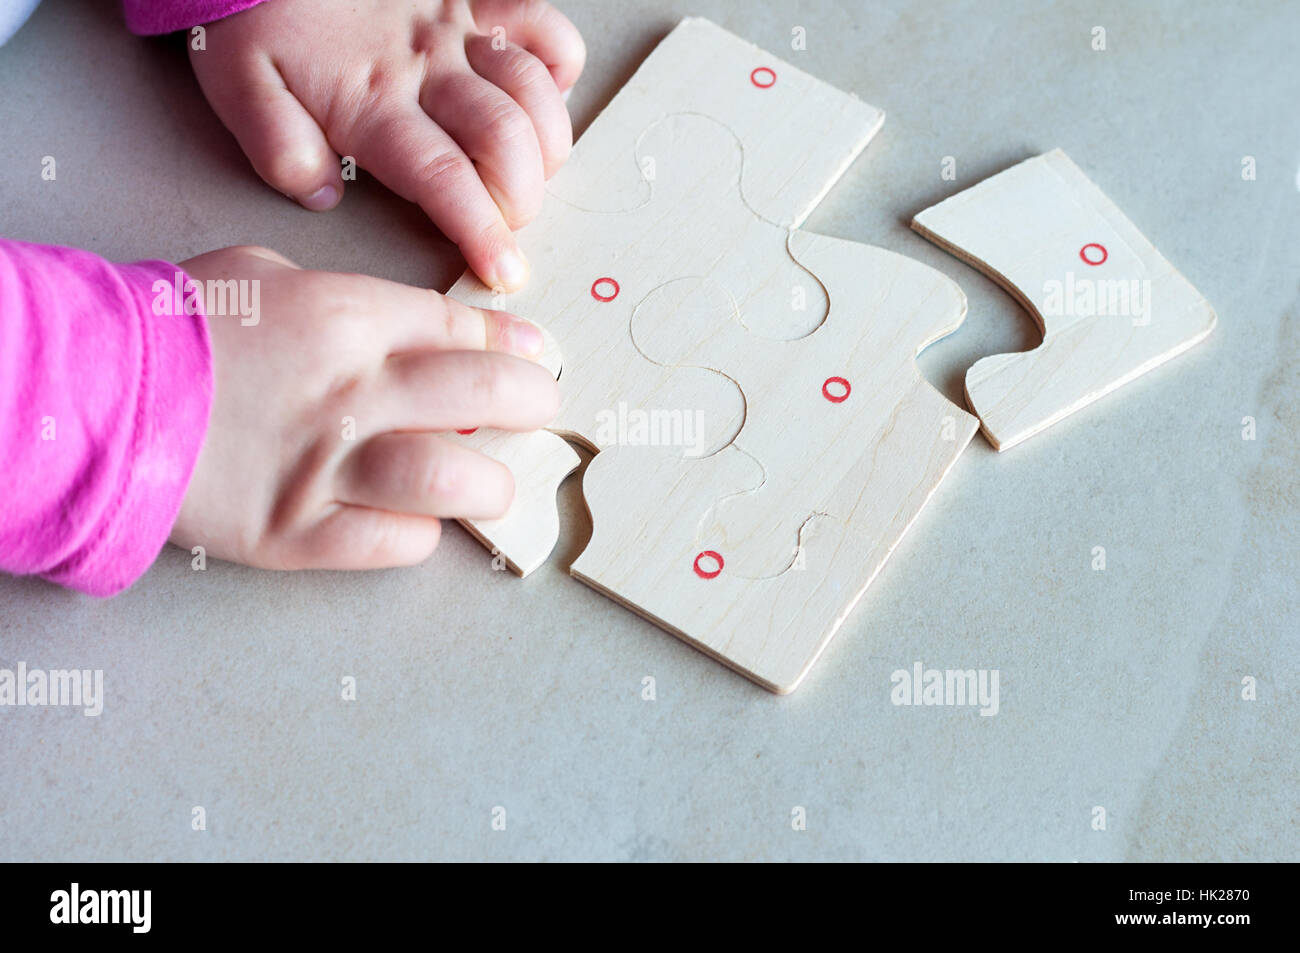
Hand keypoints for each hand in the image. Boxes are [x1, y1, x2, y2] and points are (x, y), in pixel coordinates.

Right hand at [170, 245, 558, 569]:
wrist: (89, 398)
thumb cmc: (174, 329)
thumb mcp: (264, 278)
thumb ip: (345, 299)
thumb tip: (411, 324)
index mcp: (348, 317)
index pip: (465, 327)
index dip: (515, 343)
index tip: (538, 355)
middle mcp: (352, 392)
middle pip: (487, 395)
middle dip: (533, 401)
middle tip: (539, 410)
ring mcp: (326, 469)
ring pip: (454, 482)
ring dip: (491, 485)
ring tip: (493, 484)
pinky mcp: (296, 533)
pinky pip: (396, 543)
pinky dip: (420, 534)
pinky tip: (418, 521)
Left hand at [189, 0, 584, 291]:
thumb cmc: (259, 18)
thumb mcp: (239, 87)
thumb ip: (277, 148)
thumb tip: (321, 196)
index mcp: (373, 102)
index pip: (445, 180)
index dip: (485, 233)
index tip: (505, 271)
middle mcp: (428, 66)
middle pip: (506, 142)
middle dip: (523, 200)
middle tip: (511, 223)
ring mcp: (458, 27)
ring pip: (535, 91)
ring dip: (547, 146)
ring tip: (529, 173)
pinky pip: (546, 25)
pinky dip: (562, 66)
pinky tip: (544, 97)